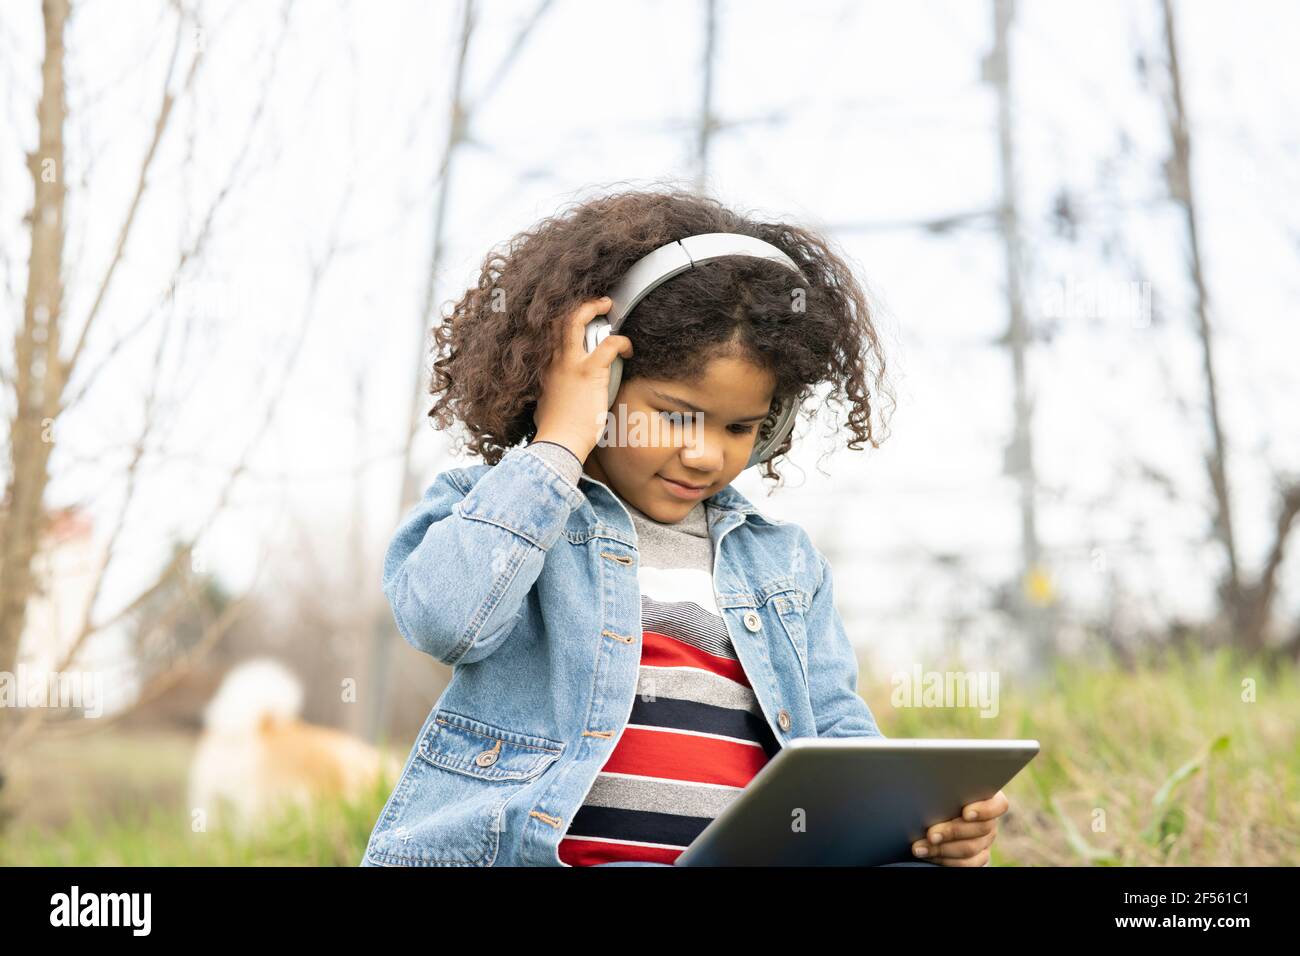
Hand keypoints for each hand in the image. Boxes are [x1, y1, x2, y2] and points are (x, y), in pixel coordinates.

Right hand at [532, 296, 631, 462]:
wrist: (558, 443)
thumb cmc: (554, 431)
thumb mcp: (543, 406)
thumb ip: (548, 396)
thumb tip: (549, 401)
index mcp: (545, 368)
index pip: (550, 334)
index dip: (563, 322)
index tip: (578, 322)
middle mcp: (554, 360)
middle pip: (559, 319)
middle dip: (579, 305)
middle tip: (597, 304)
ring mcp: (570, 364)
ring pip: (576, 320)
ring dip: (593, 307)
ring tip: (608, 305)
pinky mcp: (589, 373)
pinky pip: (609, 345)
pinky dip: (621, 342)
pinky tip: (628, 350)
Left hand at [910, 789, 1008, 866]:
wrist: (932, 812)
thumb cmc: (937, 794)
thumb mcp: (943, 788)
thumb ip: (946, 788)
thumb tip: (929, 785)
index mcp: (987, 799)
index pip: (998, 805)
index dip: (984, 810)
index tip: (965, 813)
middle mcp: (989, 821)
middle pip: (981, 829)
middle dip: (952, 832)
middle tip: (931, 834)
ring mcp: (985, 841)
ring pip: (971, 849)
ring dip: (942, 849)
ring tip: (920, 847)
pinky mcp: (977, 858)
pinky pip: (965, 864)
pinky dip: (943, 860)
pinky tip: (927, 854)